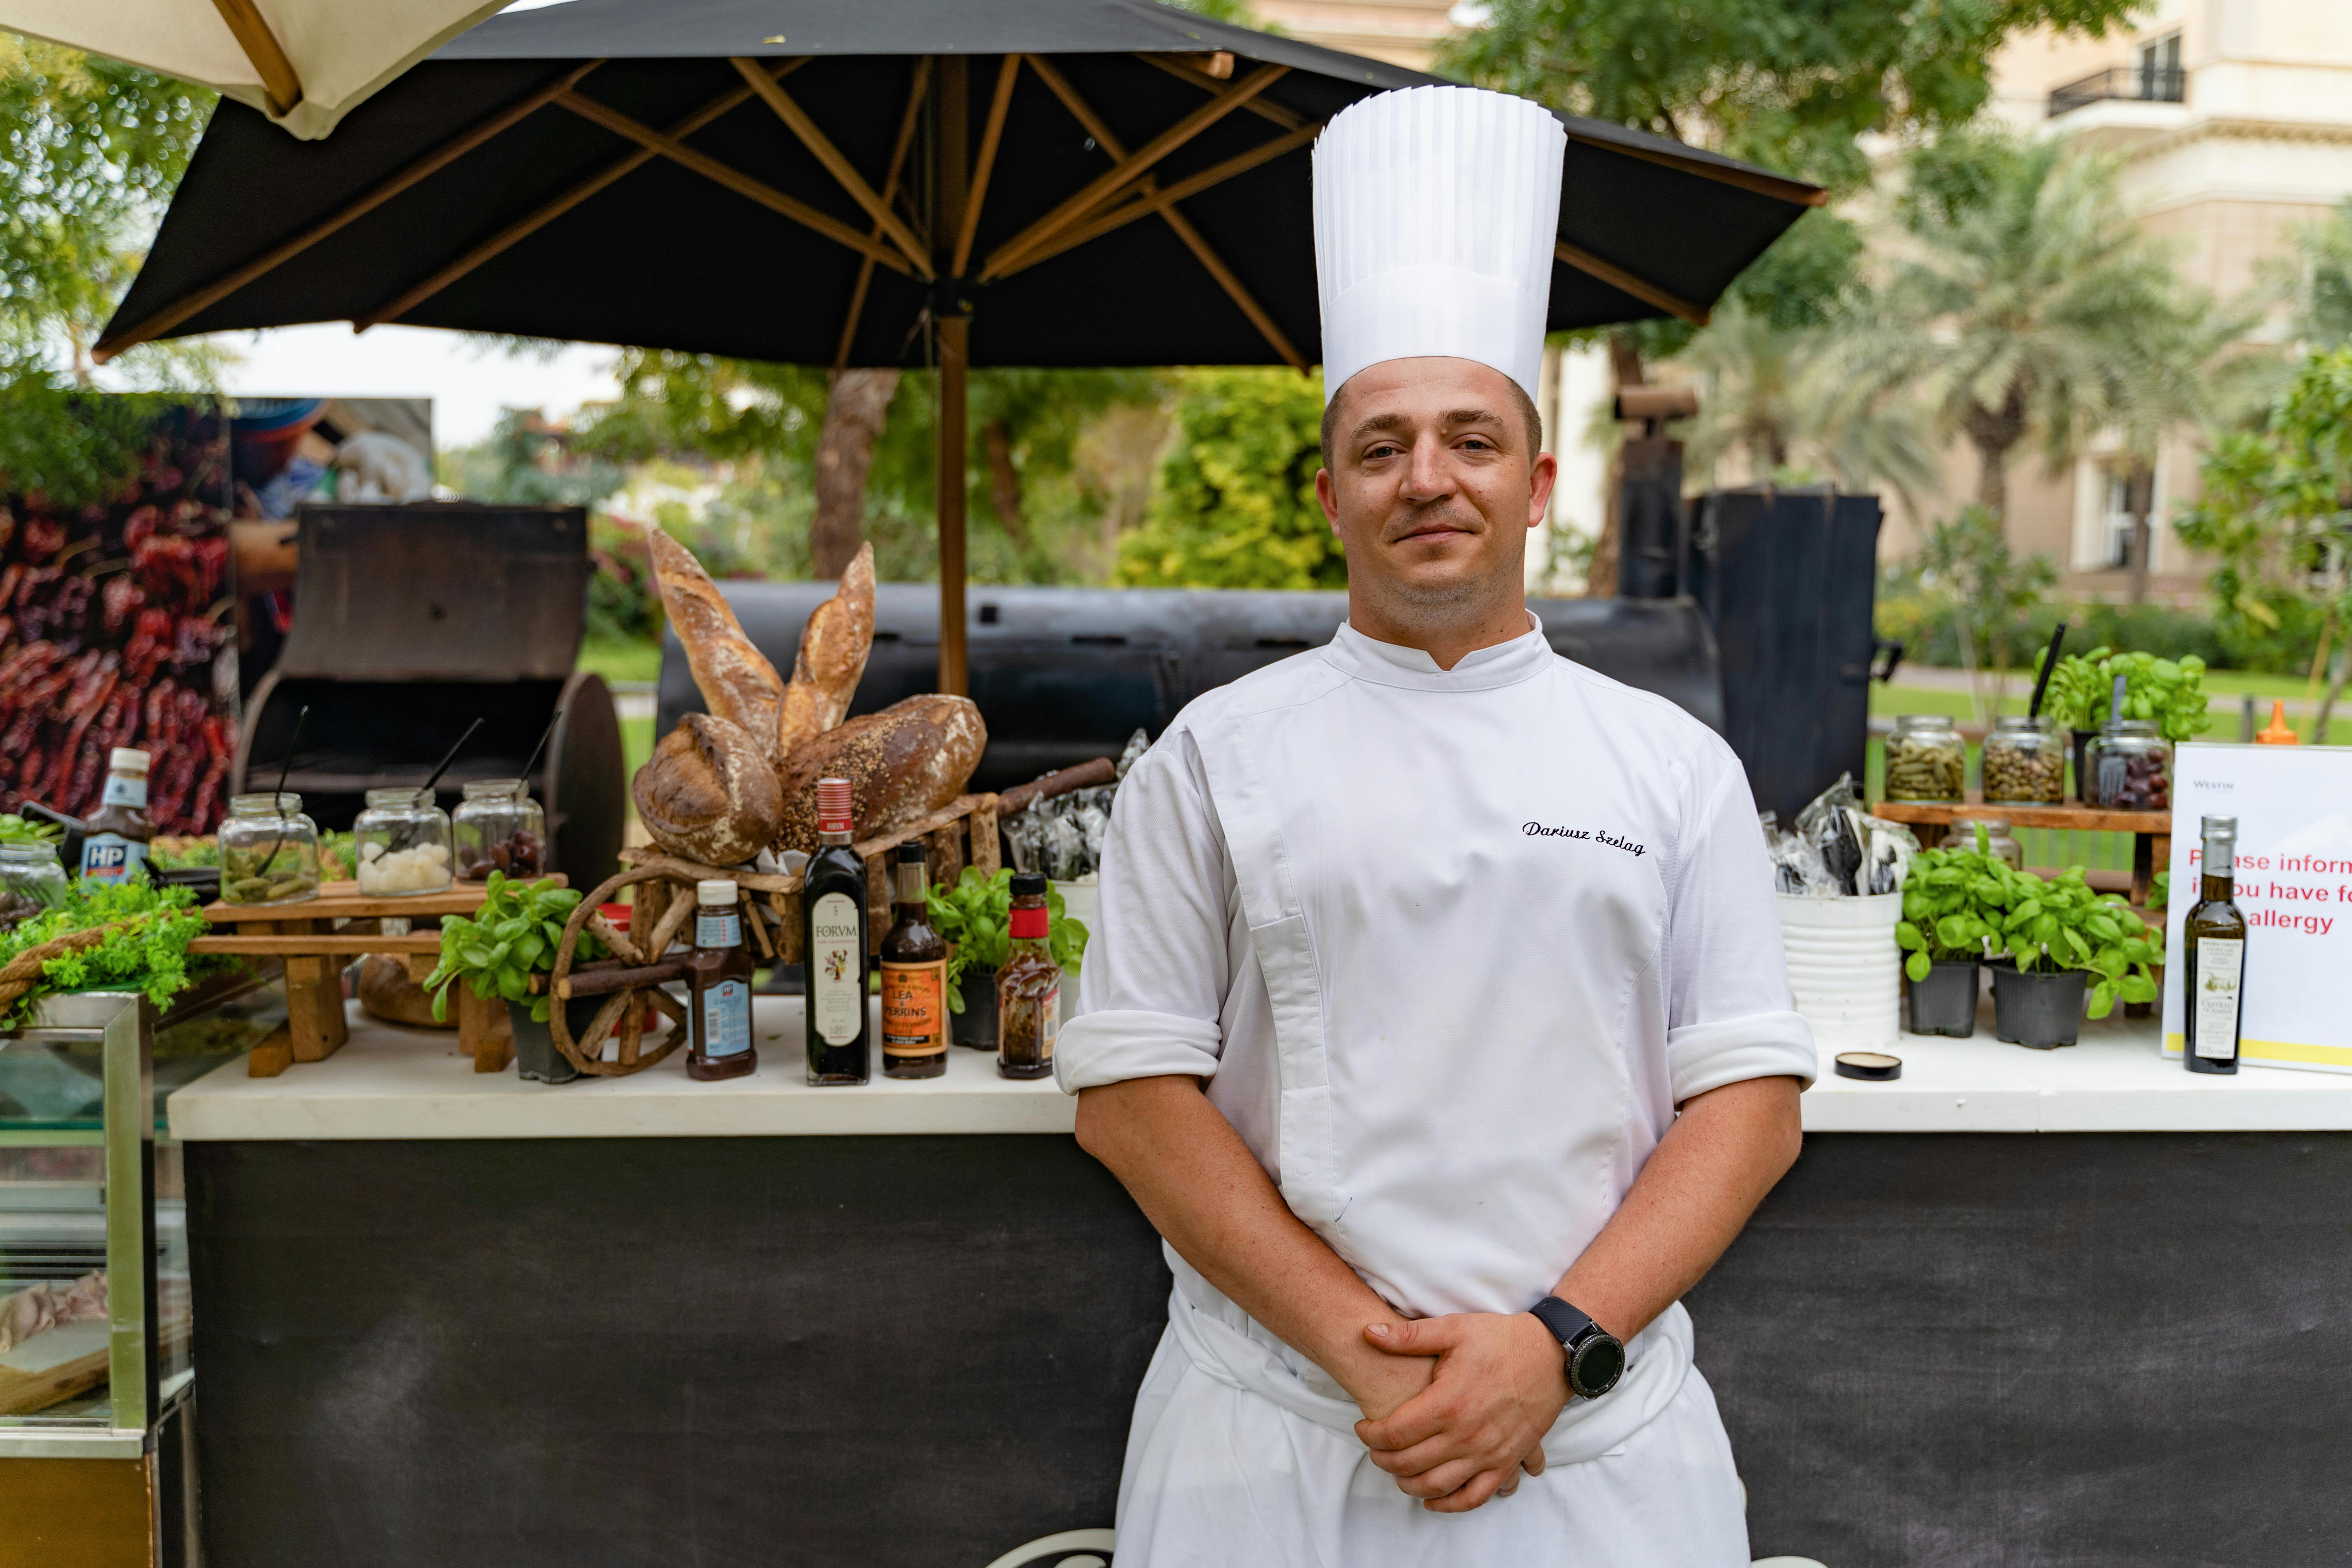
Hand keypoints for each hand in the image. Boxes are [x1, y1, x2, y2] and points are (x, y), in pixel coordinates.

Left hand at [1353, 1312, 1568, 1512]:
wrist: (1551, 1355)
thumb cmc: (1501, 1340)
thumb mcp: (1453, 1329)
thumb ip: (1409, 1337)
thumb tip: (1368, 1332)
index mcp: (1447, 1403)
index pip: (1394, 1433)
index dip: (1370, 1435)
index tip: (1362, 1428)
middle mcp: (1466, 1435)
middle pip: (1409, 1463)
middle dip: (1382, 1460)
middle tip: (1374, 1448)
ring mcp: (1488, 1453)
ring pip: (1436, 1485)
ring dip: (1408, 1484)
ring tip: (1396, 1470)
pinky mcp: (1507, 1462)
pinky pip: (1475, 1497)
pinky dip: (1450, 1504)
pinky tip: (1433, 1499)